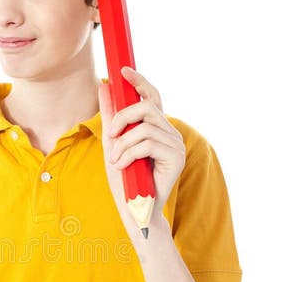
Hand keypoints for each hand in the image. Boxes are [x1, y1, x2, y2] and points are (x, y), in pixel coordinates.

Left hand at [98, 66, 184, 230]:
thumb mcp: (113, 144)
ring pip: (144, 127)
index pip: (152, 97)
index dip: (140, 82)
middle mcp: (170, 133)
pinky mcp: (176, 157)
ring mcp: (175, 144)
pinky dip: (129, 154)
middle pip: (146, 107)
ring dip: (123, 144)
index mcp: (157, 128)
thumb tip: (105, 86)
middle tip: (110, 135)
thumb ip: (111, 117)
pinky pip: (148, 144)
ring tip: (116, 161)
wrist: (135, 209)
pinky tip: (123, 166)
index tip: (123, 71)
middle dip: (122, 118)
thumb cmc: (125, 179)